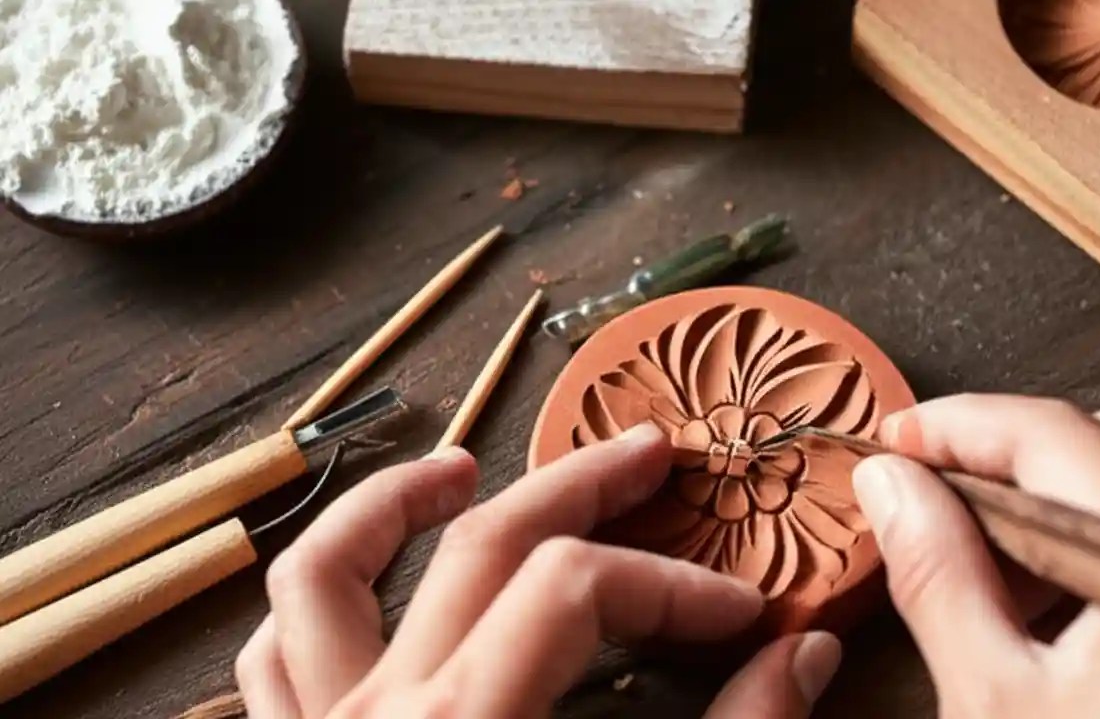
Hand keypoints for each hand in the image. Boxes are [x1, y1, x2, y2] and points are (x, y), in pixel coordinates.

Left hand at [235, 423, 842, 717]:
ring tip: (463, 471)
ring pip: (322, 576)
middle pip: (478, 546)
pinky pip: (273, 664)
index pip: (577, 592)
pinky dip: (315, 607)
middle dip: (573, 491)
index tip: (747, 617)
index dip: (675, 587)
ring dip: (389, 507)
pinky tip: (368, 588)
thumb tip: (805, 659)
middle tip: (641, 455)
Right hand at [852, 394, 1099, 718]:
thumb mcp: (998, 704)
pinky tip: (1073, 608)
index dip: (955, 426)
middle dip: (1013, 455)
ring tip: (1004, 575)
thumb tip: (891, 484)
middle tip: (940, 507)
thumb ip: (938, 575)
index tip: (894, 443)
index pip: (1047, 434)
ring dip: (1069, 493)